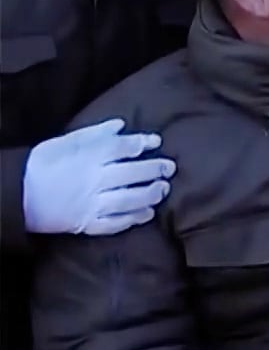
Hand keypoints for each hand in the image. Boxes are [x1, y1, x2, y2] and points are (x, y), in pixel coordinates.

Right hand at [22, 120, 172, 235]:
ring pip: (130, 200)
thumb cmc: (43, 163)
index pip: (124, 148)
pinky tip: (148, 214)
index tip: (157, 142)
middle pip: (133, 173)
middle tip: (169, 167)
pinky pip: (115, 223)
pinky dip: (134, 219)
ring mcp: (92, 204)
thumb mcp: (66, 141)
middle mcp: (95, 180)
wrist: (18, 193)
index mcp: (89, 157)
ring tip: (163, 189)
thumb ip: (96, 133)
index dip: (143, 143)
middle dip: (155, 169)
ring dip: (151, 194)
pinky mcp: (87, 223)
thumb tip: (122, 125)